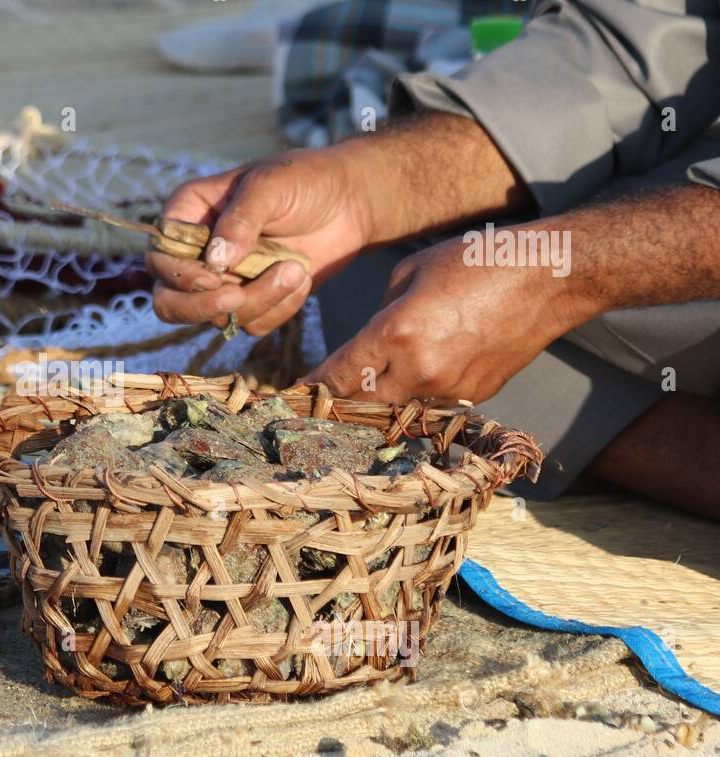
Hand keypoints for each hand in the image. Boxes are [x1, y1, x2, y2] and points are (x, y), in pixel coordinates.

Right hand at [148, 148, 371, 334]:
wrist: (350, 201)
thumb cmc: (305, 180)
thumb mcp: (271, 186)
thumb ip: (241, 219)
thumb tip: (215, 260)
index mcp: (189, 214)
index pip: (160, 257)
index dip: (179, 274)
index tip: (215, 275)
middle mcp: (197, 252)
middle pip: (170, 302)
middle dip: (202, 307)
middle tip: (236, 299)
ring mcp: (223, 281)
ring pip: (216, 317)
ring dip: (258, 300)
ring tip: (295, 268)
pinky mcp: (252, 301)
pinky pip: (251, 324)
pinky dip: (279, 308)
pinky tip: (300, 277)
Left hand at [305, 238, 585, 404]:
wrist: (549, 277)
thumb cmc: (476, 261)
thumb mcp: (410, 273)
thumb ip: (379, 314)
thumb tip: (365, 343)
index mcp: (396, 333)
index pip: (337, 376)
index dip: (311, 389)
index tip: (293, 395)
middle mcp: (420, 369)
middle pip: (360, 404)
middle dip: (337, 404)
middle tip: (318, 402)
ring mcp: (449, 388)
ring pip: (395, 409)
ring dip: (375, 404)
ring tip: (358, 397)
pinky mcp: (474, 395)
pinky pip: (429, 403)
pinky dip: (413, 397)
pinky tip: (407, 385)